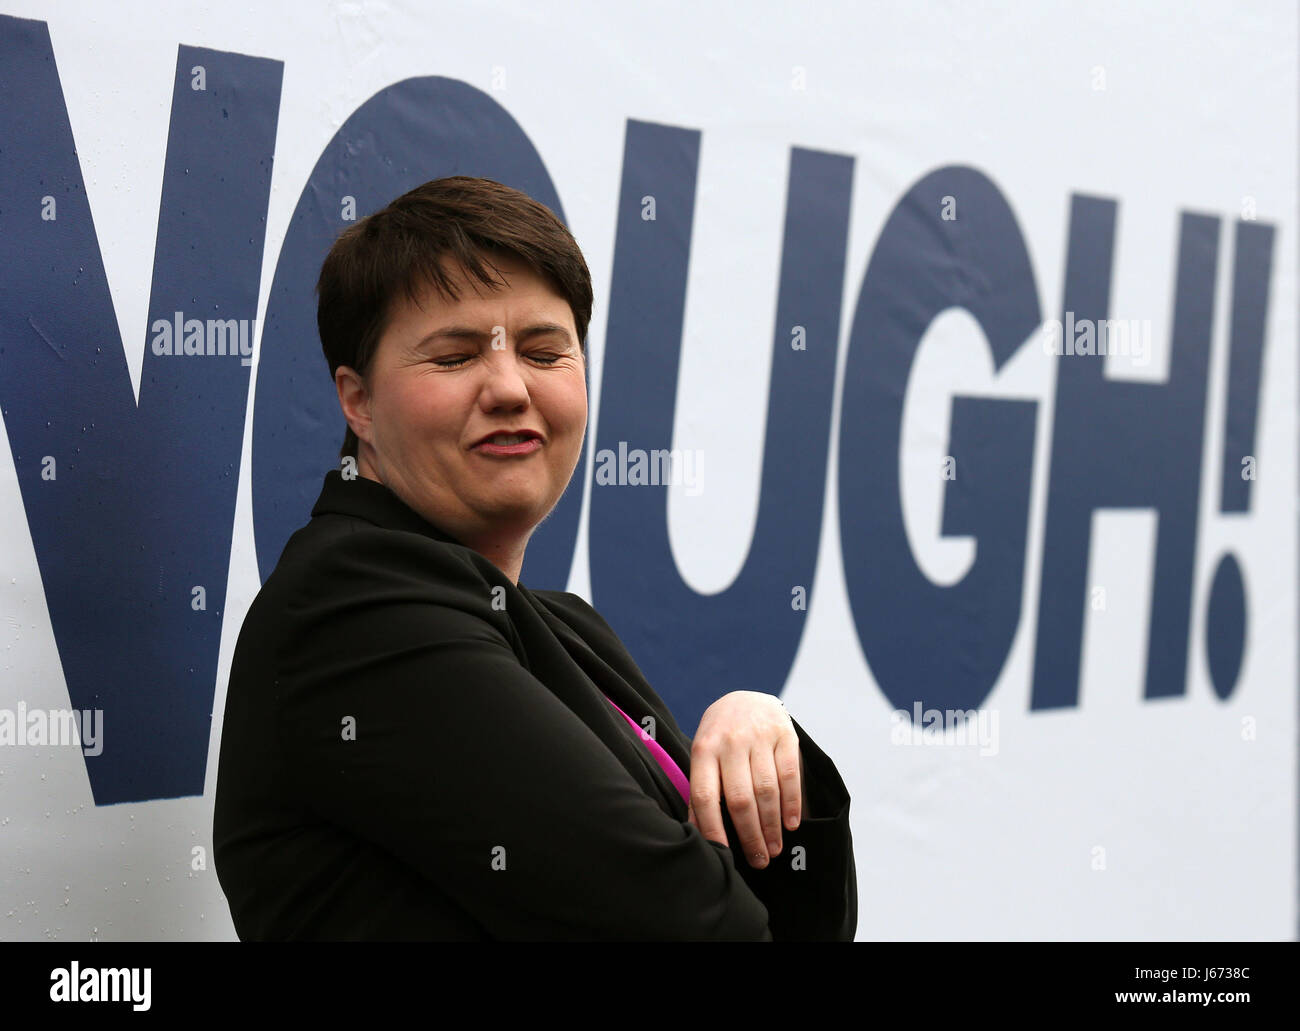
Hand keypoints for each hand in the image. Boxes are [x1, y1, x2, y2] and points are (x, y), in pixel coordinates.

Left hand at [686, 691, 800, 868]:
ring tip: (774, 848)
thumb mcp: (704, 755)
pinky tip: (791, 824)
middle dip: (750, 835)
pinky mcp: (784, 734)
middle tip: (759, 860)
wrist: (746, 698)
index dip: (713, 829)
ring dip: (771, 826)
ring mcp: (759, 736)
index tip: (723, 855)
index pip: (705, 795)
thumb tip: (697, 832)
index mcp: (704, 749)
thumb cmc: (720, 738)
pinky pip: (790, 775)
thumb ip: (702, 789)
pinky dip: (791, 804)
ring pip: (766, 790)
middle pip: (740, 798)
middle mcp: (730, 741)